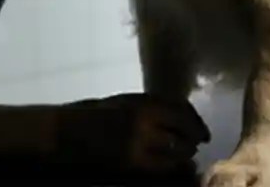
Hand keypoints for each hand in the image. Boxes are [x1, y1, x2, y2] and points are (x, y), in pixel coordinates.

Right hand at [51, 93, 210, 174]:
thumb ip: (152, 107)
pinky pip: (161, 168)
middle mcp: (145, 123)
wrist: (65, 132)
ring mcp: (138, 145)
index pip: (183, 112)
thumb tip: (181, 116)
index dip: (198, 124)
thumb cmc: (94, 113)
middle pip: (184, 134)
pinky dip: (171, 168)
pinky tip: (170, 168)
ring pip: (176, 154)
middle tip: (196, 145)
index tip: (204, 134)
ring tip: (184, 158)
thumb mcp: (125, 102)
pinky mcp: (131, 164)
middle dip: (193, 141)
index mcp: (143, 103)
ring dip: (184, 156)